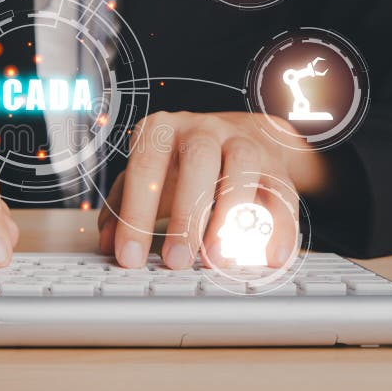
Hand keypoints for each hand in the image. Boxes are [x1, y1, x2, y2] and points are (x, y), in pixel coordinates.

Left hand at [97, 111, 323, 268]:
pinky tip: (270, 258)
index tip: (130, 258)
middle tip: (176, 261)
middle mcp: (203, 130)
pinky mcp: (276, 165)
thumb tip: (108, 242)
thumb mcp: (147, 176)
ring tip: (219, 260)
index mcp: (162, 131)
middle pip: (199, 160)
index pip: (145, 168)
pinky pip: (283, 192)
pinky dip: (279, 227)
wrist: (241, 134)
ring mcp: (243, 143)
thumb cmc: (180, 163)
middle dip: (187, 213)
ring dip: (231, 215)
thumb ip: (123, 204)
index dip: (136, 214)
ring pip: (243, 167)